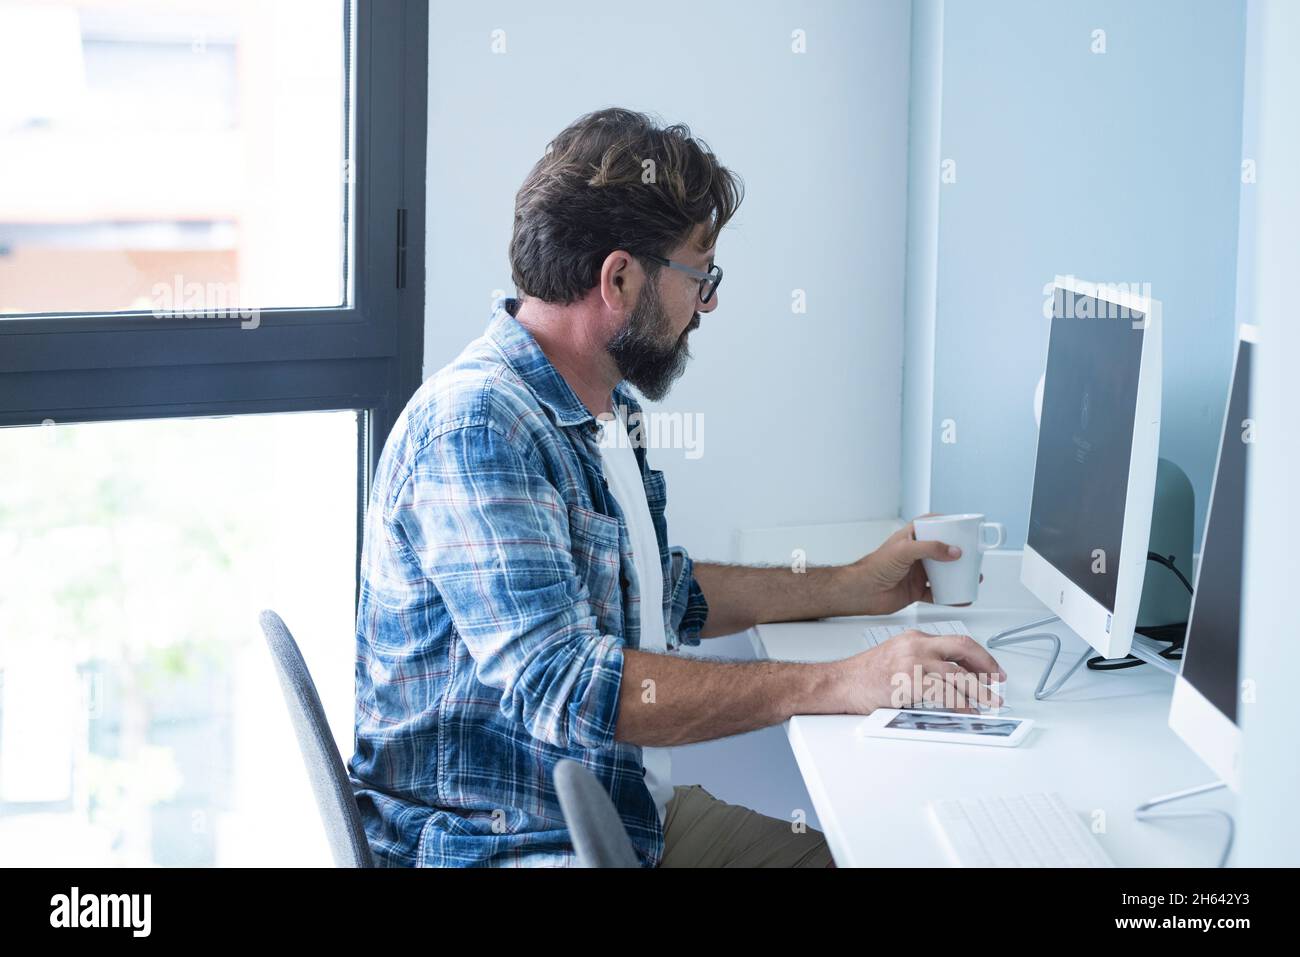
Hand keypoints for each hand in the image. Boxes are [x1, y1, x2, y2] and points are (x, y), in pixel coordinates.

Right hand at [832, 630, 1005, 713]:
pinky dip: (961, 704)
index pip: (957, 642)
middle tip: (998, 683)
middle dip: (987, 668)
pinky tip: (967, 711)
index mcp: (915, 638)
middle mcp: (916, 646)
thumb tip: (952, 678)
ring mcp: (913, 663)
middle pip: (963, 650)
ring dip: (979, 691)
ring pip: (958, 675)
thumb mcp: (897, 657)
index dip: (980, 656)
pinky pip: (944, 694)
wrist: (840, 683)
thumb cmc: (864, 675)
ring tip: (990, 702)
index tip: (991, 669)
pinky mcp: (909, 682)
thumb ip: (923, 661)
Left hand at [844, 518, 980, 615]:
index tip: (966, 528)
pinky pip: (938, 593)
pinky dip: (950, 596)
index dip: (949, 525)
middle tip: (974, 555)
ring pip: (943, 573)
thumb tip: (954, 551)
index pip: (933, 525)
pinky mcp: (916, 590)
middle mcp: (916, 554)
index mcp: (911, 537)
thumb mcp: (904, 550)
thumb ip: (930, 548)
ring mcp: (917, 572)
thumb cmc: (875, 566)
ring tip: (973, 577)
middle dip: (960, 553)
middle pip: (943, 550)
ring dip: (958, 575)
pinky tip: (960, 598)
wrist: (862, 592)